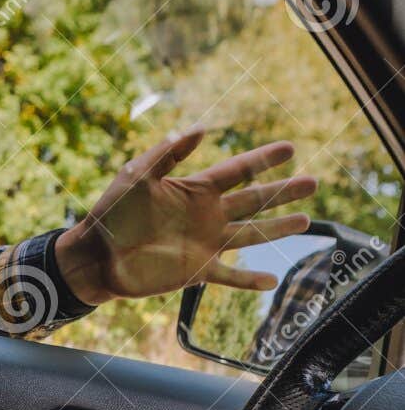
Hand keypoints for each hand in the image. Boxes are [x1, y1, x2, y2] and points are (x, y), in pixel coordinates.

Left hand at [54, 128, 315, 305]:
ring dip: (278, 228)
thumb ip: (167, 152)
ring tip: (307, 221)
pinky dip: (249, 280)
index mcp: (195, 189)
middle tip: (313, 182)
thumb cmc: (111, 213)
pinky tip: (272, 281)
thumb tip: (201, 128)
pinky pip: (229, 277)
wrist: (97, 256)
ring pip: (251, 234)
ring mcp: (204, 243)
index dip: (265, 159)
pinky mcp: (196, 271)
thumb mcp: (136, 175)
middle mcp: (206, 215)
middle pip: (255, 200)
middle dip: (284, 191)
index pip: (239, 171)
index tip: (291, 148)